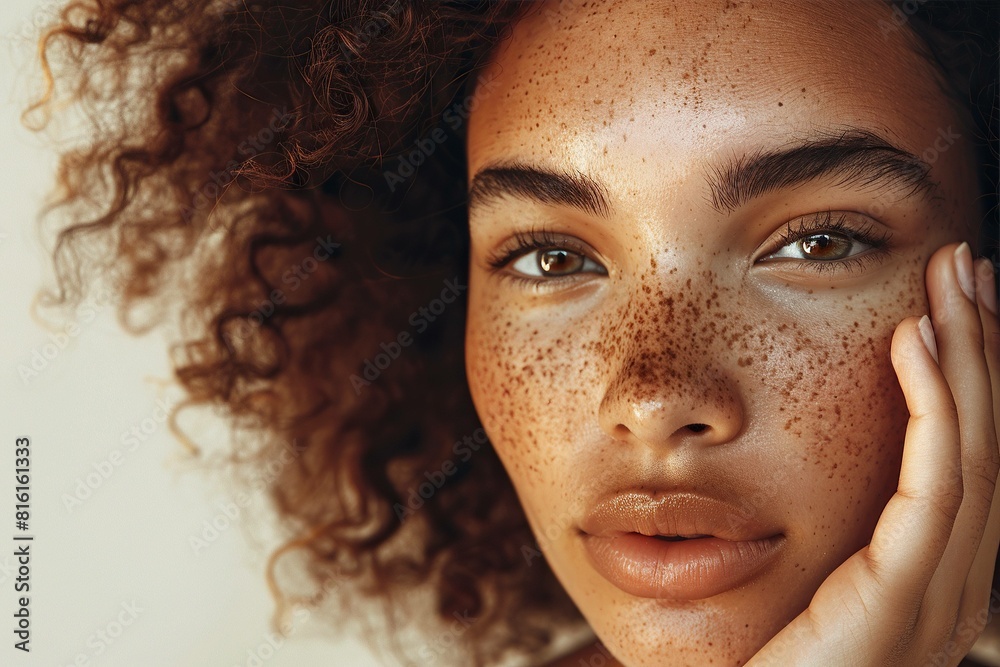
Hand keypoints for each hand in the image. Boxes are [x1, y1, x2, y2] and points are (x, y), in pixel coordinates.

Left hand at [747, 242, 999, 666]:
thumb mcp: (805, 589)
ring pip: (972, 450)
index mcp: (931, 580)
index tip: (952, 308)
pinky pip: (935, 484)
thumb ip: (832, 542)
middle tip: (966, 268)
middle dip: (982, 348)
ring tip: (953, 280)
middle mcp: (953, 586)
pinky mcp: (902, 598)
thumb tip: (809, 475)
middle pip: (986, 444)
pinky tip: (916, 341)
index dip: (970, 379)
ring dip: (967, 355)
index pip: (969, 461)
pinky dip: (934, 405)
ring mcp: (938, 597)